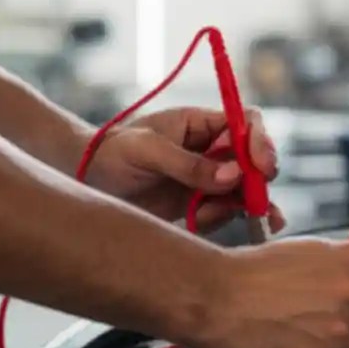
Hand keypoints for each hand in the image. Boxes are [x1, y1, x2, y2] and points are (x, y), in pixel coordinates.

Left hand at [83, 107, 285, 232]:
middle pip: (254, 159)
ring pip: (246, 189)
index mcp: (202, 124)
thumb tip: (232, 176)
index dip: (260, 141)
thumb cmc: (112, 153)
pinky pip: (228, 212)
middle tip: (258, 201)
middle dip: (260, 180)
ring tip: (243, 220)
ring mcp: (209, 178)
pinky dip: (230, 220)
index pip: (246, 123)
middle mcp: (213, 149)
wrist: (87, 181)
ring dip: (250, 205)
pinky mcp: (201, 203)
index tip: (261, 165)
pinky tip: (215, 224)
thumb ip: (189, 164)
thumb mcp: (147, 151)